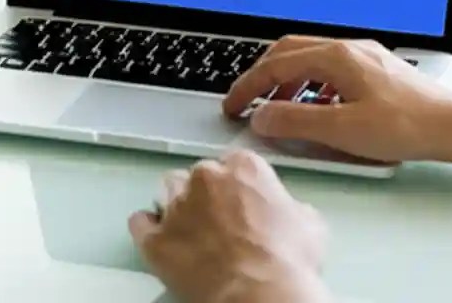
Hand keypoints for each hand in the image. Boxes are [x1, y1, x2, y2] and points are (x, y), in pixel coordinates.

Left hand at [129, 150, 329, 302]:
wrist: (260, 295)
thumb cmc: (287, 262)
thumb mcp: (311, 224)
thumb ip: (290, 206)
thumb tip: (289, 213)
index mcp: (244, 168)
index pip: (235, 162)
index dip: (239, 183)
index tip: (242, 199)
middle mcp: (205, 178)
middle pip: (199, 174)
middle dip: (207, 193)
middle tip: (221, 221)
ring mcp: (176, 206)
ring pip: (168, 190)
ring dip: (177, 205)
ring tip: (191, 229)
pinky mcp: (154, 237)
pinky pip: (140, 222)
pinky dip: (148, 227)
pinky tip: (160, 238)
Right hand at [223, 37, 451, 162]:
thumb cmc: (409, 126)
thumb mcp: (343, 129)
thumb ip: (296, 121)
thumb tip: (261, 117)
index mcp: (336, 56)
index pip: (276, 65)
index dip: (248, 87)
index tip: (233, 106)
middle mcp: (349, 48)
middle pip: (290, 52)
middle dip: (263, 77)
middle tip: (247, 102)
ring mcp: (365, 57)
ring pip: (311, 60)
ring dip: (288, 82)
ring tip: (280, 110)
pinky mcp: (377, 72)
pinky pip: (332, 71)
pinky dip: (311, 87)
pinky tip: (318, 111)